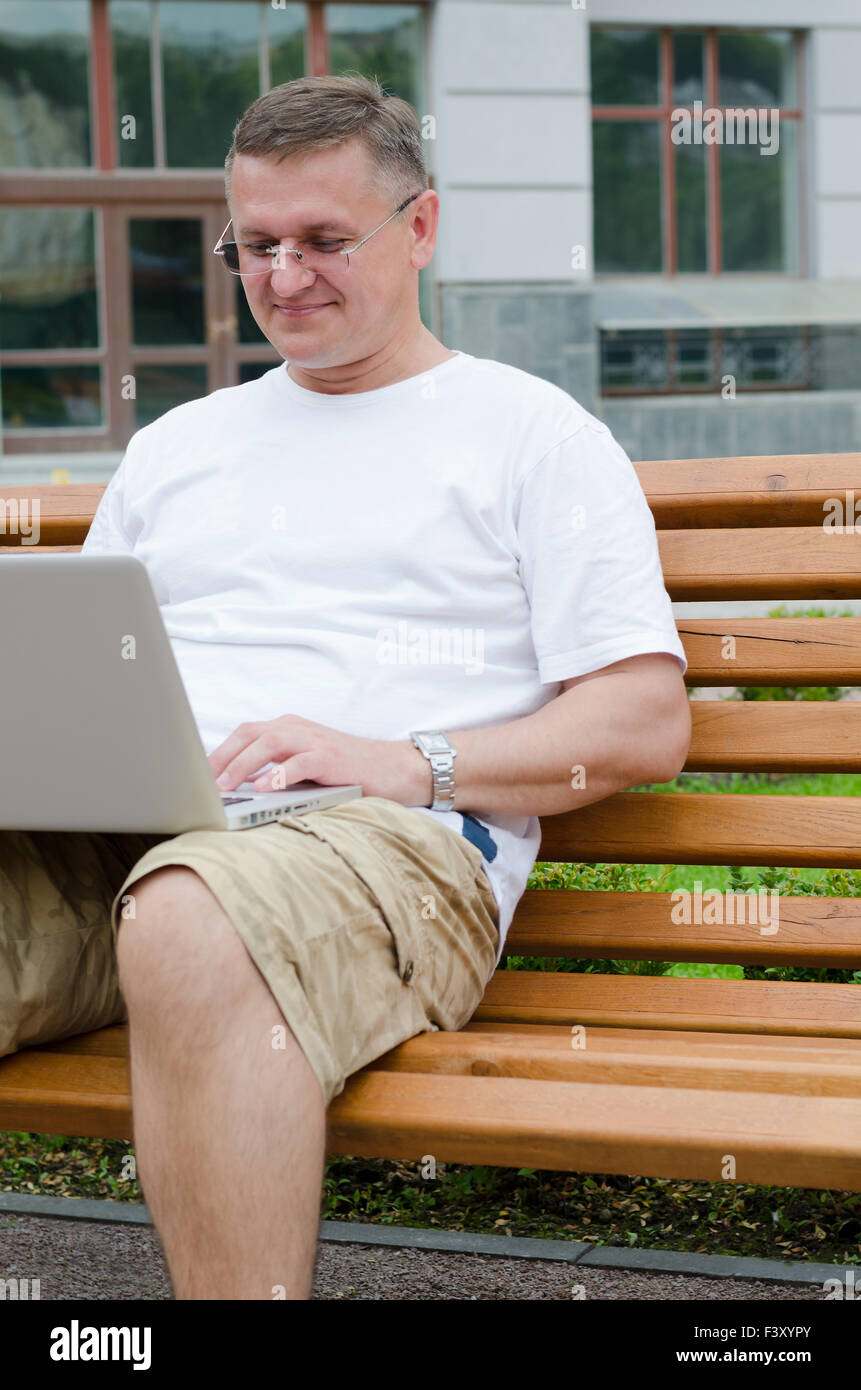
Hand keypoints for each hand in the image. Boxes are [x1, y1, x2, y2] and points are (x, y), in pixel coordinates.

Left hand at [207, 714, 431, 804]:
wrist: (392, 768)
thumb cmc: (346, 772)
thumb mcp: (305, 767)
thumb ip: (275, 770)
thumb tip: (237, 790)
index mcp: (289, 728)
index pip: (245, 733)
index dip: (218, 752)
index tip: (196, 775)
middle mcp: (298, 728)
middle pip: (250, 733)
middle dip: (223, 756)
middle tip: (203, 781)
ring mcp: (315, 740)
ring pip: (270, 742)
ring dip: (244, 763)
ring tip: (226, 784)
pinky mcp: (331, 758)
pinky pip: (300, 762)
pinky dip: (280, 774)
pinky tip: (265, 788)